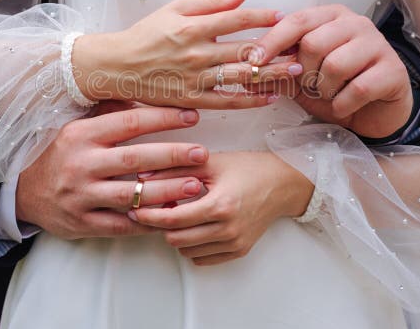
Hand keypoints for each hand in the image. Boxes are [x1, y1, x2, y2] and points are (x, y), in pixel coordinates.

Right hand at [16, 101, 208, 239]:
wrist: (21, 190)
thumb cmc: (59, 152)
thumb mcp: (76, 125)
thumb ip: (108, 110)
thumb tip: (143, 91)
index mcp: (80, 134)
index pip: (128, 122)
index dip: (162, 118)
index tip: (191, 115)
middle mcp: (81, 164)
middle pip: (134, 159)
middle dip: (172, 156)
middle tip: (201, 154)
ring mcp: (81, 196)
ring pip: (131, 195)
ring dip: (167, 192)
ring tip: (195, 186)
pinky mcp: (83, 223)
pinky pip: (121, 225)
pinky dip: (147, 221)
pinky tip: (171, 215)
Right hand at [72, 0, 301, 108]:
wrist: (116, 67)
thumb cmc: (145, 34)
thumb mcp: (173, 9)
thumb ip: (210, 3)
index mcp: (191, 27)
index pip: (235, 19)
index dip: (261, 17)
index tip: (283, 16)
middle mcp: (196, 53)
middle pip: (243, 51)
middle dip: (275, 49)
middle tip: (302, 47)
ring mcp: (195, 79)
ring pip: (240, 77)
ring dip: (270, 74)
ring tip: (295, 71)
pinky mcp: (192, 100)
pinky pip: (227, 102)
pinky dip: (250, 100)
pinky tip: (270, 97)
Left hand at [128, 151, 313, 265]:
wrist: (284, 184)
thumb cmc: (249, 169)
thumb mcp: (212, 162)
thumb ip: (176, 168)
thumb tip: (143, 176)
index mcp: (221, 205)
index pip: (174, 219)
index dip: (150, 216)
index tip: (135, 209)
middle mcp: (228, 229)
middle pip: (177, 239)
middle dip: (161, 226)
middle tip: (154, 210)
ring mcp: (234, 243)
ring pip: (187, 251)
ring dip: (176, 236)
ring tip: (177, 215)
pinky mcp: (239, 250)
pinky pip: (203, 258)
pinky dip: (191, 246)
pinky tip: (193, 227)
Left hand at [248, 4, 412, 138]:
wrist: (376, 111)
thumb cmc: (336, 88)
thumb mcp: (302, 80)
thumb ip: (278, 73)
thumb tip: (246, 76)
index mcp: (331, 17)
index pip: (297, 20)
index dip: (273, 40)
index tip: (255, 60)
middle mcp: (355, 24)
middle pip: (313, 43)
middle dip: (303, 73)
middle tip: (309, 87)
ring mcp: (377, 44)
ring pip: (335, 65)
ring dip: (324, 90)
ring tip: (329, 95)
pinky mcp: (393, 70)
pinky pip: (358, 88)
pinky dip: (343, 104)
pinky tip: (343, 106)